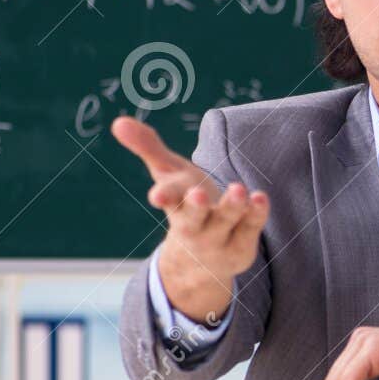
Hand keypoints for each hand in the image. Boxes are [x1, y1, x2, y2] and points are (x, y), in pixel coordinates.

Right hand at [110, 115, 268, 323]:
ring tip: (238, 189)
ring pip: (225, 221)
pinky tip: (260, 197)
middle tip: (197, 193)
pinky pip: (250, 226)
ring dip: (231, 206)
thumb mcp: (168, 175)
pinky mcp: (242, 243)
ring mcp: (219, 236)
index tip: (156, 196)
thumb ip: (148, 148)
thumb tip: (118, 122)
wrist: (204, 258)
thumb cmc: (186, 204)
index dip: (164, 196)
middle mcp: (194, 225)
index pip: (168, 200)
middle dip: (195, 206)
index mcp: (175, 206)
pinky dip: (256, 213)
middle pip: (193, 218)